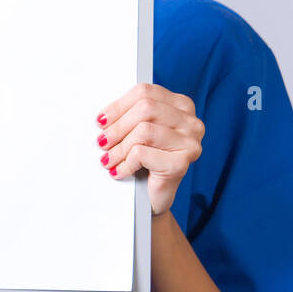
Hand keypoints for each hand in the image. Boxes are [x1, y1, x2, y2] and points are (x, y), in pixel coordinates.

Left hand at [95, 83, 203, 215]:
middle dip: (117, 126)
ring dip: (119, 148)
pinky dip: (125, 163)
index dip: (118, 106)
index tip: (101, 120)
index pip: (145, 92)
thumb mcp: (138, 131)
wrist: (154, 198)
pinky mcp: (181, 163)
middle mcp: (191, 122)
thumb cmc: (146, 163)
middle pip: (145, 109)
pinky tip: (120, 170)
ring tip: (108, 159)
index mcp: (181, 106)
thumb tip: (104, 116)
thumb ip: (130, 117)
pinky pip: (142, 154)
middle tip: (102, 142)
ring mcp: (189, 142)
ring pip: (144, 131)